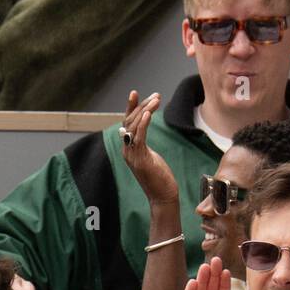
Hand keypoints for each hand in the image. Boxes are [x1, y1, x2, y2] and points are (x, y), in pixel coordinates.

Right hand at [120, 90, 176, 206]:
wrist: (162, 196)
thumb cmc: (159, 178)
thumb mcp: (150, 156)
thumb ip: (143, 144)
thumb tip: (143, 131)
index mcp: (128, 149)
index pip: (126, 123)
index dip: (130, 108)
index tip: (135, 94)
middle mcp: (127, 151)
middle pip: (129, 122)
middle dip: (142, 106)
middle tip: (155, 95)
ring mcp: (132, 155)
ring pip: (134, 127)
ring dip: (145, 110)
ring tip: (156, 99)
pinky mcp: (140, 159)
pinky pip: (139, 137)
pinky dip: (143, 123)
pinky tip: (150, 113)